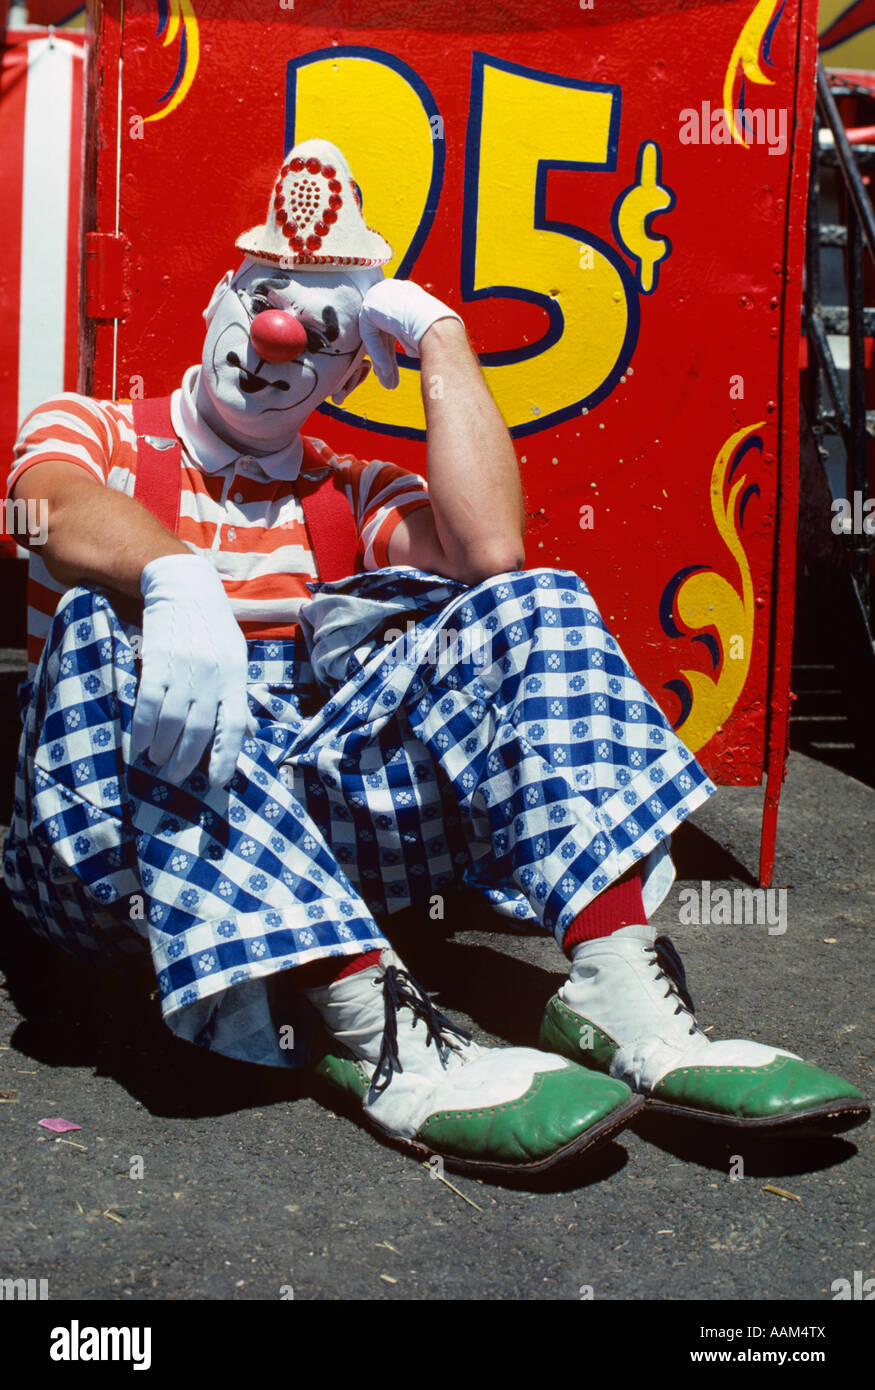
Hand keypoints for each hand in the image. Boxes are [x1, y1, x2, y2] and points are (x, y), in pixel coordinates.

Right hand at [131, 554, 249, 788]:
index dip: (224, 758)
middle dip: (185, 760)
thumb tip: (247, 732)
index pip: (234, 727)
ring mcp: (184, 670)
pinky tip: (139, 742)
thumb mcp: (236, 658)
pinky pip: (147, 704)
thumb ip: (237, 695)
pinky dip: (142, 728)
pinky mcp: (157, 662)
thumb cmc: (214, 629)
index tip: (215, 782)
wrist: (186, 588)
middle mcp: (213, 677)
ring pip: (170, 722)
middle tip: (175, 775)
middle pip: (198, 731)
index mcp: (236, 678)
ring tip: (156, 759)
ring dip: (161, 748)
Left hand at [359, 278, 462, 388]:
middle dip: (386, 359)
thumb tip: (410, 350)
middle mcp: (393, 292)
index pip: (394, 324)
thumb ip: (410, 336)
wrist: (438, 328)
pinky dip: (377, 353)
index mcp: (408, 295)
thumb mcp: (424, 334)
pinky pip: (369, 334)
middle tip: (390, 379)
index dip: (393, 350)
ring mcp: (381, 296)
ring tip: (388, 382)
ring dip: (382, 360)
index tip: (393, 369)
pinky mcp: (371, 305)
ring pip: (376, 335)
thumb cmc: (440, 334)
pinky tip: (386, 370)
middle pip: (384, 331)